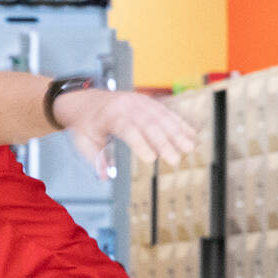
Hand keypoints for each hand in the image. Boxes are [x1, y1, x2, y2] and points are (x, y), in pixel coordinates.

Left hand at [54, 88, 198, 179]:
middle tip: (176, 160)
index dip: (140, 144)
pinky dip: (180, 122)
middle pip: (149, 124)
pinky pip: (166, 111)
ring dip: (178, 132)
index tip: (151, 160)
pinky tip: (193, 132)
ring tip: (191, 148)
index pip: (128, 129)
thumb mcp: (83, 142)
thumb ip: (95, 158)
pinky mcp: (148, 101)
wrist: (85, 100)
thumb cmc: (85, 125)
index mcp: (110, 115)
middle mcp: (127, 105)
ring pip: (161, 116)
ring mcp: (139, 101)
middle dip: (164, 142)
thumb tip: (105, 177)